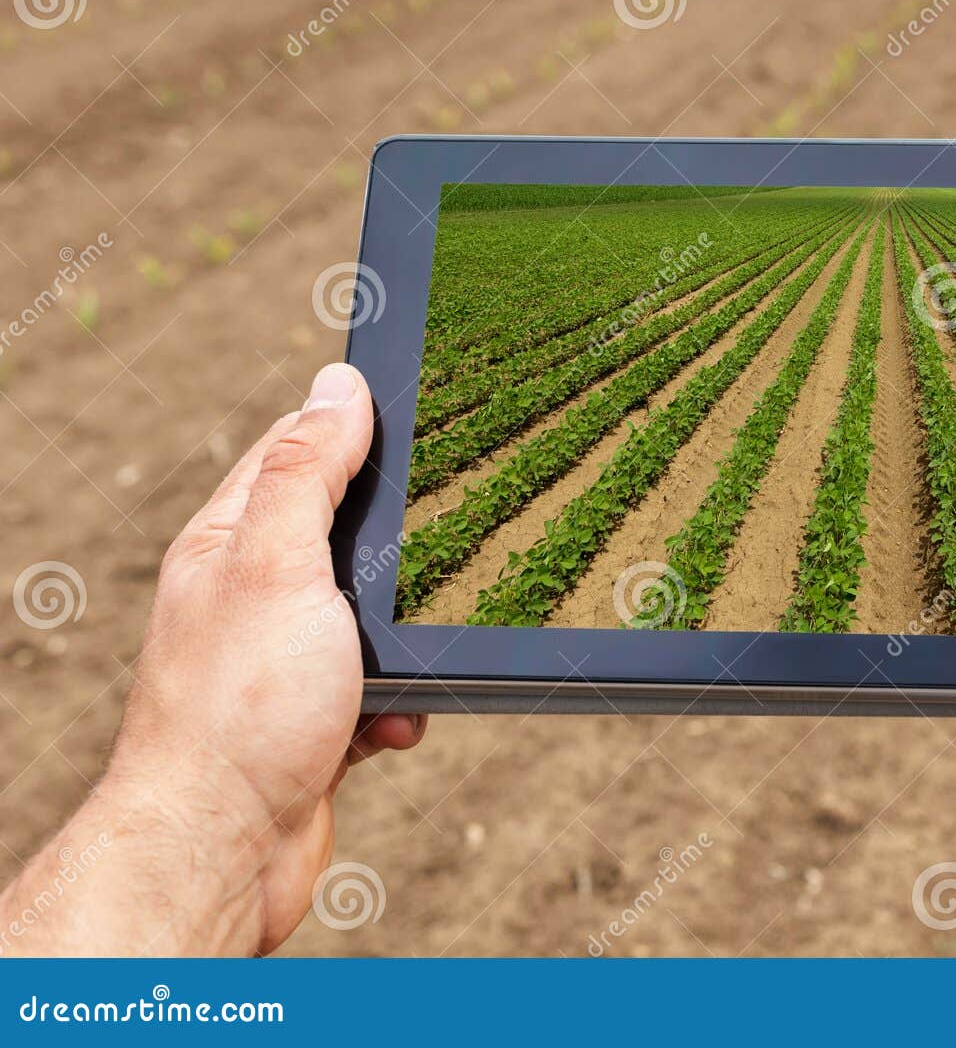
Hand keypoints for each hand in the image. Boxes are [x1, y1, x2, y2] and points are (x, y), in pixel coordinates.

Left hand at [0, 364, 425, 955]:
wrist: (222, 852)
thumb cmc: (240, 709)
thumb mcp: (279, 565)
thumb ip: (308, 472)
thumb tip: (338, 386)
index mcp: (232, 542)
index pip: (294, 449)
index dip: (352, 422)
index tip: (420, 400)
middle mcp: (253, 595)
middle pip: (344, 533)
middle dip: (398, 542)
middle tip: (449, 532)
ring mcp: (283, 661)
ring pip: (372, 618)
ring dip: (408, 638)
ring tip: (412, 656)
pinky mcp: (314, 722)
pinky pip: (380, 691)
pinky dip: (401, 704)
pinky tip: (396, 722)